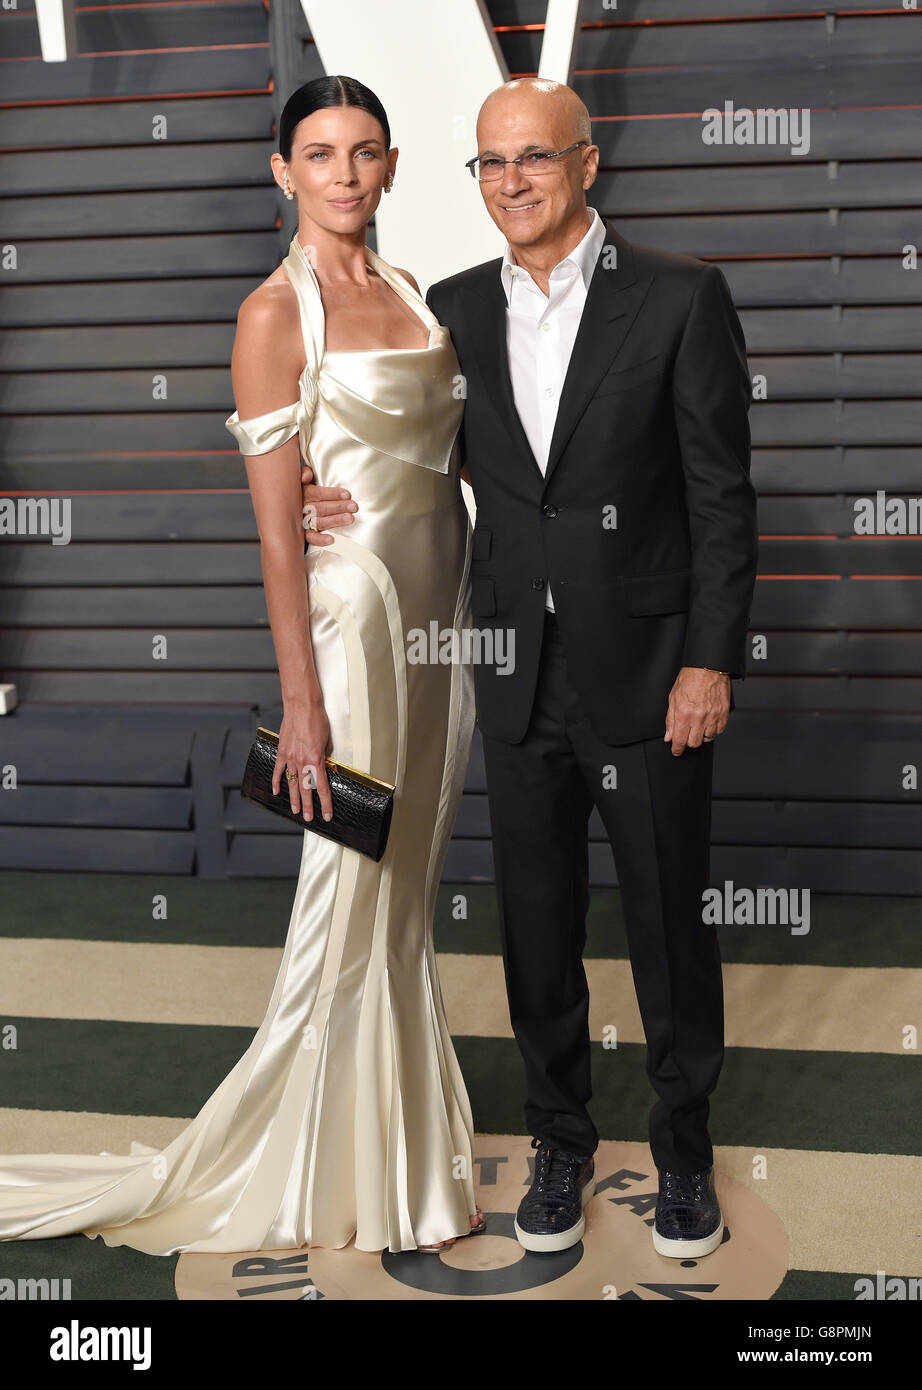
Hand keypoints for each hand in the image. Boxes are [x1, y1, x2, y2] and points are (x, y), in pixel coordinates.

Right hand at [271, 700, 333, 821]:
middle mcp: (302, 762)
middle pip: (306, 790)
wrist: (302, 706)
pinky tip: (276, 791)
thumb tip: (325, 764)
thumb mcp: (328, 741)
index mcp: (316, 761)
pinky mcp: (282, 752)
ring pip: (291, 784)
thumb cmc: (317, 720)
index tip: (327, 815)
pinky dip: (276, 781)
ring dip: (293, 798)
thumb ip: (326, 756)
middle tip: (308, 819)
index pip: (322, 788)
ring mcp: (290, 758)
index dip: (325, 804)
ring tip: (295, 810)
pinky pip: (278, 770)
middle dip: (308, 807)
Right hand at [300, 464, 357, 545]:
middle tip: (354, 507)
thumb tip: (306, 477)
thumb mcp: (302, 477)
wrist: (287, 504)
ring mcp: (302, 521)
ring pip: (318, 522)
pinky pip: (311, 538)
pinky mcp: (304, 534)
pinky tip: (331, 539)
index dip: (332, 494)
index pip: (317, 493)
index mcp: (302, 493)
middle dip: (338, 507)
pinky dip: (320, 539)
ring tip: (350, 518)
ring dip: (334, 520)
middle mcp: (301, 507)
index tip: (347, 495)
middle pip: (320, 508)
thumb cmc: (302, 488)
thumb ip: (304, 472)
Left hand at [664, 667, 729, 755]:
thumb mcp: (673, 698)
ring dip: (701, 736)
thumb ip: (671, 719)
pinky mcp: (723, 713)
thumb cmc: (690, 678)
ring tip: (697, 727)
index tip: (676, 751)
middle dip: (688, 742)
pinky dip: (713, 730)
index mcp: (684, 714)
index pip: (680, 741)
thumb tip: (669, 736)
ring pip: (707, 738)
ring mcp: (713, 716)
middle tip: (686, 735)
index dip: (677, 749)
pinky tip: (708, 722)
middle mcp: (699, 717)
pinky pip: (719, 730)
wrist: (708, 667)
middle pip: (694, 743)